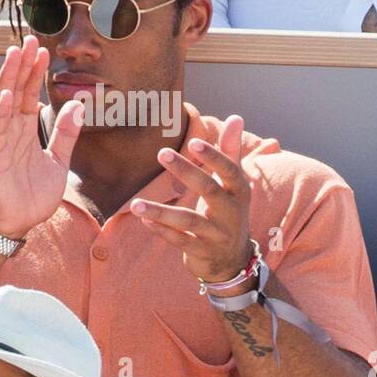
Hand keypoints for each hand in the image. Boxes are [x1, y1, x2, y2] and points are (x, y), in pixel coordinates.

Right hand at [0, 35, 82, 239]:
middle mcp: (11, 132)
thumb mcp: (58, 162)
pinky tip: (5, 95)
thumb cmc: (30, 195)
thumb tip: (77, 106)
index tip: (43, 50)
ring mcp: (1, 144)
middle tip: (29, 40)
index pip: (30, 95)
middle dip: (22, 66)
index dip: (35, 73)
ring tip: (13, 55)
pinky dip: (1, 114)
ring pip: (3, 105)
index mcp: (25, 131)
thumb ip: (66, 134)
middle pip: (16, 92)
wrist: (14, 226)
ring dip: (8, 79)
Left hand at [129, 115, 251, 286]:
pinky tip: (143, 219)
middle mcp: (232, 213)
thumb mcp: (235, 185)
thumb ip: (231, 152)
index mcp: (240, 192)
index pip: (230, 171)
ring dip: (161, 212)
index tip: (193, 142)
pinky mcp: (202, 253)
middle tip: (161, 152)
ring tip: (136, 203)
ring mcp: (217, 235)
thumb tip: (236, 116)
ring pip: (189, 221)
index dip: (214, 157)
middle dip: (186, 172)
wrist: (233, 261)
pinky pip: (180, 241)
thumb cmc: (229, 212)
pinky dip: (162, 231)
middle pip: (210, 190)